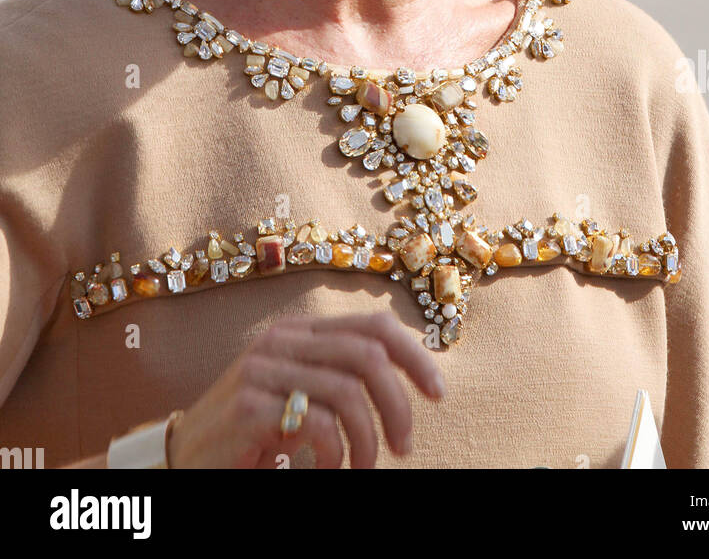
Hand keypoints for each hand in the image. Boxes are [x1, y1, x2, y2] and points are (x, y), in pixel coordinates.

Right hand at [167, 309, 445, 468]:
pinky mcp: (249, 407)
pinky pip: (317, 424)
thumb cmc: (253, 428)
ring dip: (367, 441)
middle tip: (404, 446)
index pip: (373, 325)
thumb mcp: (300, 391)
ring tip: (362, 466)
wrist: (185, 455)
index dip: (414, 354)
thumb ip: (339, 374)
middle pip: (368, 355)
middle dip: (398, 405)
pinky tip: (326, 470)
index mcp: (301, 330)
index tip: (436, 392)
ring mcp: (262, 370)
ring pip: (348, 392)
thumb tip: (405, 377)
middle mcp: (282, 340)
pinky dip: (334, 455)